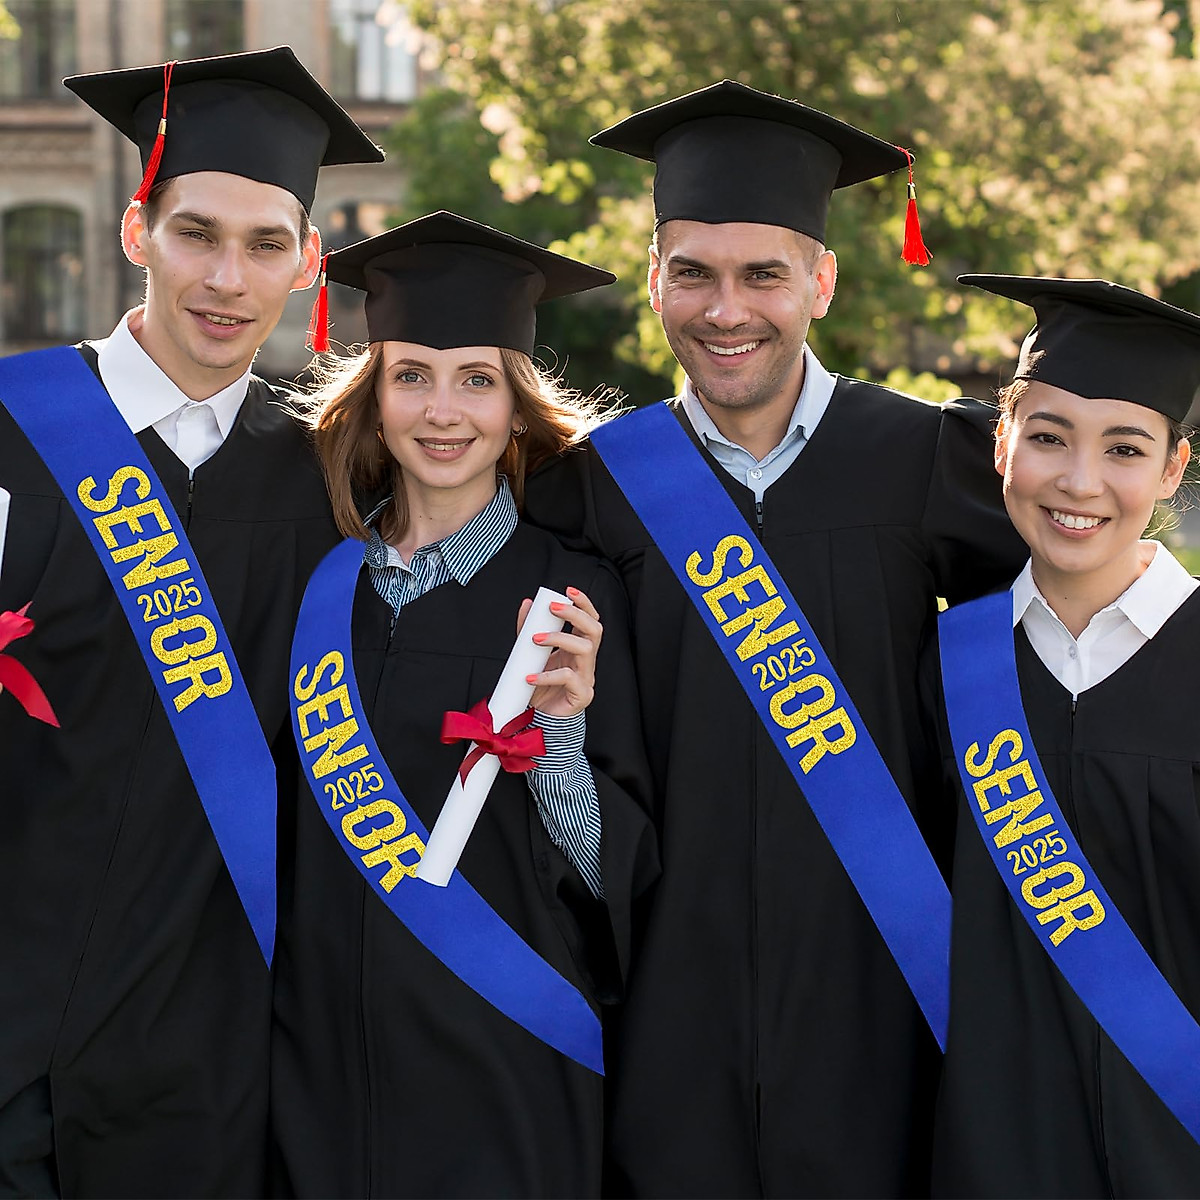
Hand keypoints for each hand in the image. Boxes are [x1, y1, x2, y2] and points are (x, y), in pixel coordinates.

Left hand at [518, 586, 601, 717]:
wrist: (539, 719)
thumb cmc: (539, 685)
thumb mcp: (531, 654)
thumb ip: (529, 630)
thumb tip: (527, 604)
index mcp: (578, 647)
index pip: (590, 620)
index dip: (584, 603)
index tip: (568, 591)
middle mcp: (587, 660)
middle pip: (594, 629)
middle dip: (575, 614)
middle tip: (552, 608)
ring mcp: (587, 677)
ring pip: (586, 649)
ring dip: (560, 639)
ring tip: (535, 640)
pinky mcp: (582, 695)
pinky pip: (569, 678)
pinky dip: (547, 675)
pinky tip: (530, 676)